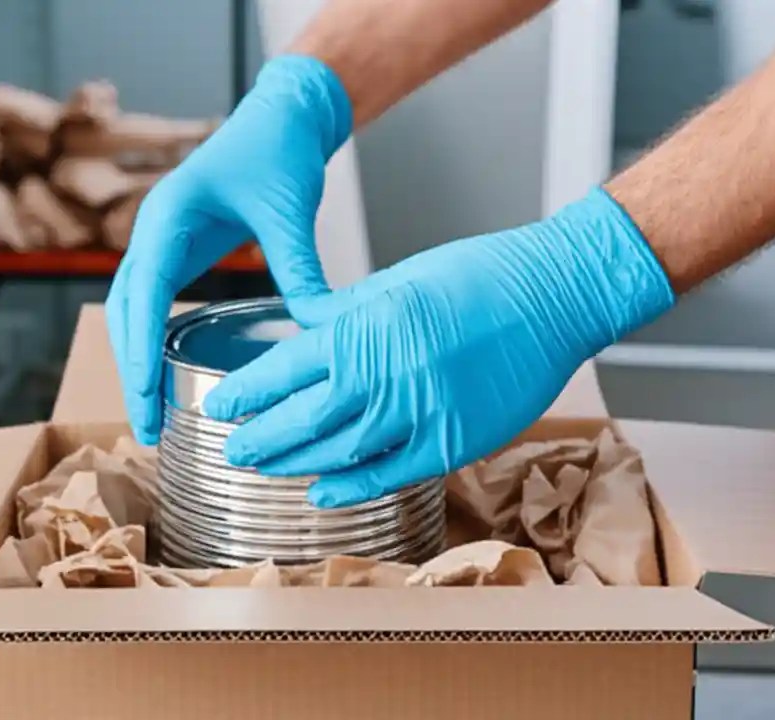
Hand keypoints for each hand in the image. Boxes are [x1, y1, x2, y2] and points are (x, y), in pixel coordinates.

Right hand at [106, 55, 352, 444]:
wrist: (280, 116)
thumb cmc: (279, 150)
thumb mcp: (290, 211)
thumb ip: (300, 268)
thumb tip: (322, 328)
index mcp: (168, 217)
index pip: (143, 294)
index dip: (140, 349)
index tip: (144, 396)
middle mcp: (152, 231)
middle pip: (124, 312)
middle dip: (131, 372)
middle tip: (147, 430)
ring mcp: (159, 241)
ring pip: (131, 312)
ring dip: (135, 362)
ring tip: (152, 418)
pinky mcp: (177, 251)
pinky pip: (152, 304)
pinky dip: (151, 343)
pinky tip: (165, 380)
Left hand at [203, 188, 674, 507]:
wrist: (553, 294)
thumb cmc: (478, 276)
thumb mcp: (398, 280)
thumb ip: (347, 312)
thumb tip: (307, 325)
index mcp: (362, 329)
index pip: (282, 370)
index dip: (246, 394)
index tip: (220, 406)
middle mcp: (382, 376)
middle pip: (299, 421)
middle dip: (259, 438)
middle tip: (232, 449)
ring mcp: (417, 413)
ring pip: (337, 453)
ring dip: (294, 464)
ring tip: (264, 468)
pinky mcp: (453, 442)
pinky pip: (389, 475)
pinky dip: (350, 488)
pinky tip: (322, 493)